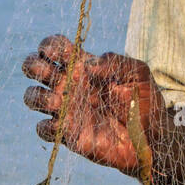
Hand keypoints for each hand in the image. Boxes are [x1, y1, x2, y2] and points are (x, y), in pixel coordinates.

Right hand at [22, 35, 170, 178]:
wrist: (152, 138)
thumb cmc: (146, 103)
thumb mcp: (138, 73)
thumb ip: (115, 61)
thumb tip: (89, 66)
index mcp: (83, 67)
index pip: (54, 48)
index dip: (48, 46)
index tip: (59, 53)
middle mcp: (70, 86)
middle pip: (34, 68)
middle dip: (33, 66)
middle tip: (51, 74)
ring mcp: (67, 110)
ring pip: (32, 97)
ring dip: (38, 97)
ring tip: (59, 101)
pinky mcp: (69, 135)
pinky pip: (43, 129)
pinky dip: (46, 126)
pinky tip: (65, 124)